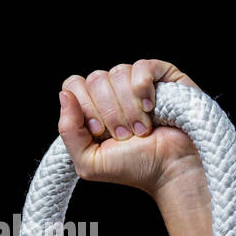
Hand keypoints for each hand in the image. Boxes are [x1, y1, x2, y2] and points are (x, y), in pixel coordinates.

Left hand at [58, 60, 204, 197]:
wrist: (171, 168)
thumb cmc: (132, 167)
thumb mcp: (88, 160)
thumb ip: (68, 130)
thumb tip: (64, 94)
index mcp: (91, 108)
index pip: (73, 85)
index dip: (84, 108)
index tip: (100, 132)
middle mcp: (111, 91)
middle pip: (94, 79)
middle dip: (108, 113)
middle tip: (123, 135)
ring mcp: (135, 81)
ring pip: (117, 72)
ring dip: (128, 108)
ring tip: (140, 128)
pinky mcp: (161, 74)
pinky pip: (141, 67)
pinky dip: (143, 90)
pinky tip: (151, 109)